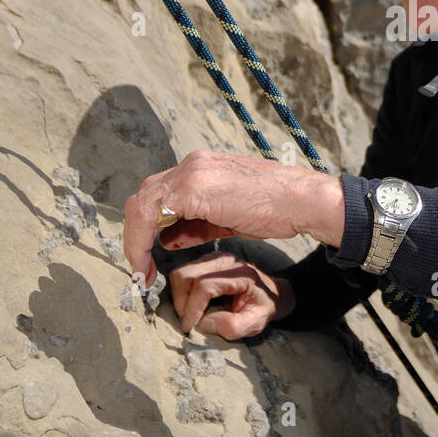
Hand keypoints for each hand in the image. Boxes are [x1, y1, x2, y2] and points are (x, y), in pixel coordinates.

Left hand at [123, 150, 344, 285]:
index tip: (149, 258)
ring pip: (142, 205)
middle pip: (144, 197)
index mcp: (201, 167)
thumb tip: (167, 238)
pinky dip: (141, 243)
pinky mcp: (192, 188)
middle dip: (136, 236)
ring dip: (135, 242)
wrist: (302, 201)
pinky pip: (150, 215)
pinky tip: (149, 266)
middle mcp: (192, 164)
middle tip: (142, 268)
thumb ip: (195, 225)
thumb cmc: (275, 209)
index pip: (158, 193)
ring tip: (143, 272)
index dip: (146, 227)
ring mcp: (191, 173)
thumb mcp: (227, 218)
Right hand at [168, 252, 292, 338]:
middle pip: (186, 275)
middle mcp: (224, 260)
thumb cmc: (263, 307)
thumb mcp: (255, 322)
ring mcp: (213, 258)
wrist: (271, 292)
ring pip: (180, 274)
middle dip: (182, 303)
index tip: (189, 328)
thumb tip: (205, 323)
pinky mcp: (205, 262)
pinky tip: (194, 305)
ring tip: (192, 314)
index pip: (204, 285)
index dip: (192, 308)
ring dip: (180, 298)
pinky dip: (182, 292)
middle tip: (190, 322)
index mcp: (239, 273)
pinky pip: (182, 275)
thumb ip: (233, 326)